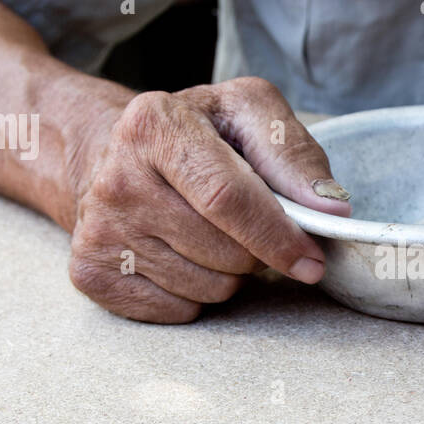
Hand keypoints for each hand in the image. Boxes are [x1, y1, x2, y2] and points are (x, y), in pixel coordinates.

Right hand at [67, 78, 350, 321]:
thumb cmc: (195, 133)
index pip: (227, 198)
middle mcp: (115, 177)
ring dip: (229, 274)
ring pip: (206, 288)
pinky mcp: (91, 271)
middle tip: (249, 228)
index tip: (313, 259)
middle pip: (224, 252)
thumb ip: (294, 154)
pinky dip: (196, 294)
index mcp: (154, 125)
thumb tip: (332, 210)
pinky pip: (178, 310)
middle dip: (258, 253)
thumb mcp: (247, 113)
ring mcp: (98, 228)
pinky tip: (181, 255)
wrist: (112, 153)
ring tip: (211, 236)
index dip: (278, 236)